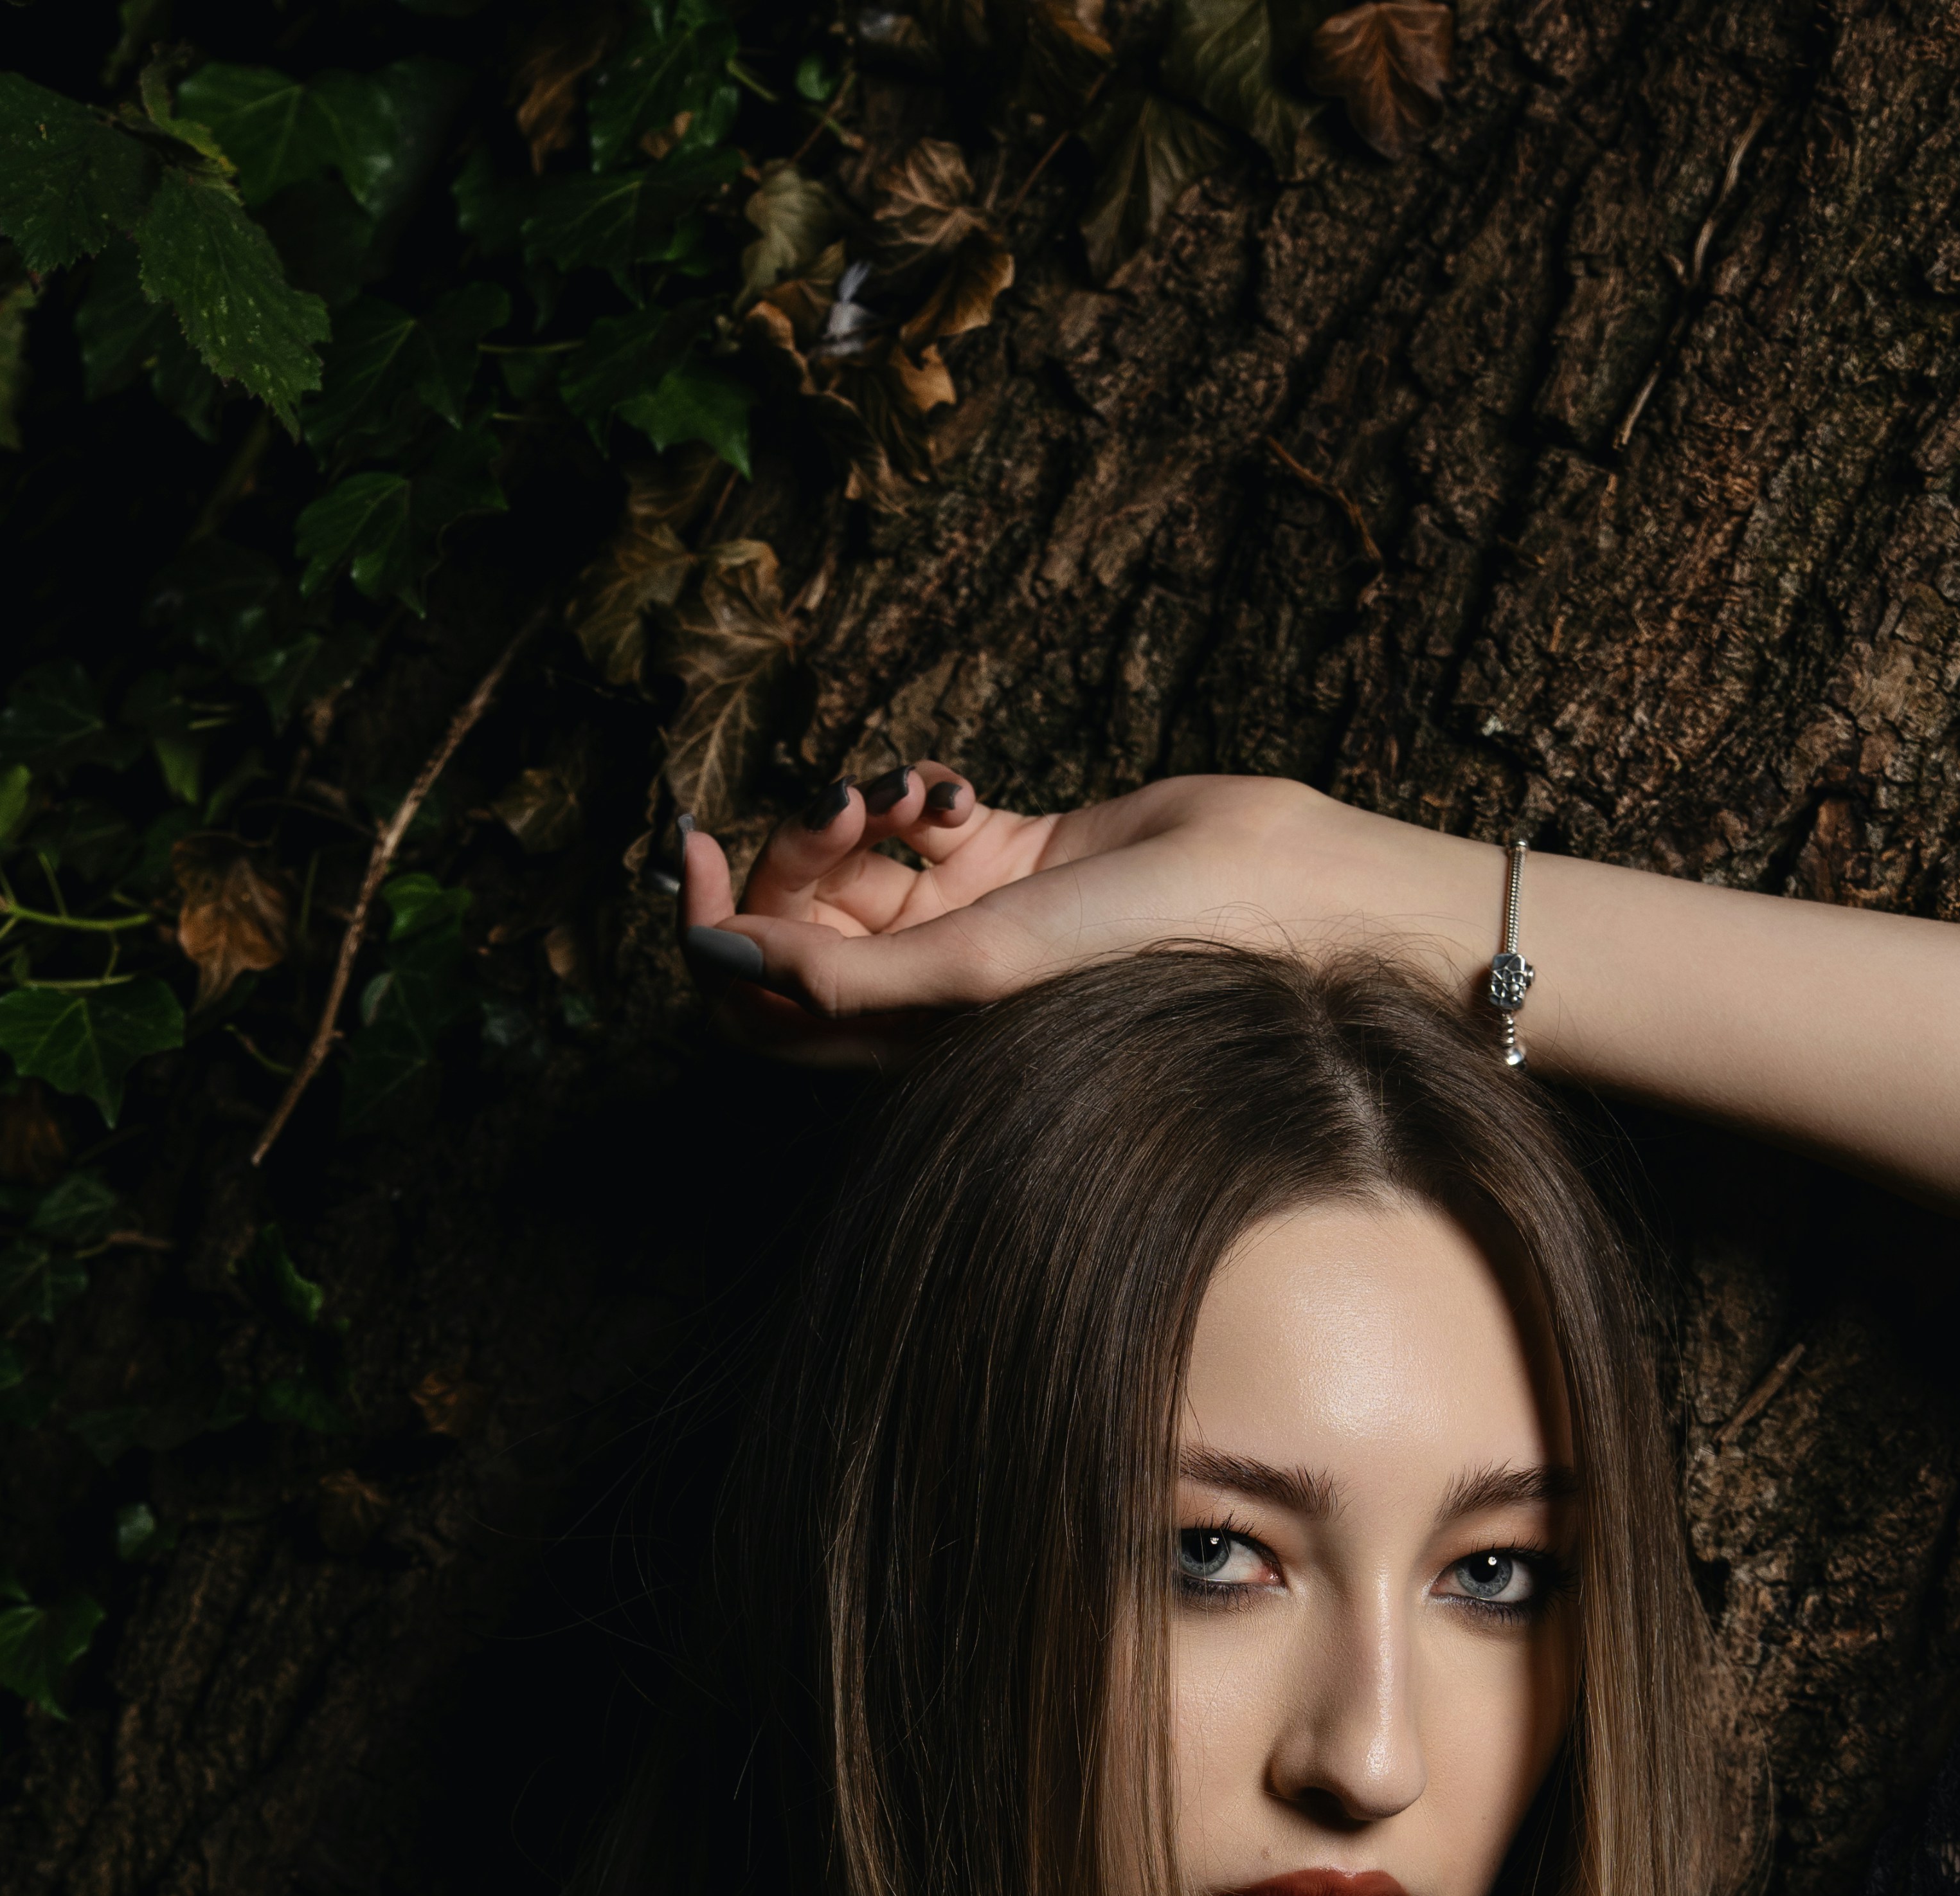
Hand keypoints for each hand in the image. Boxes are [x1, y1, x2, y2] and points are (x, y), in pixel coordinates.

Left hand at [672, 767, 1479, 1069]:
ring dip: (854, 809)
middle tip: (845, 806)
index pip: (752, 1003)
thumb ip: (840, 972)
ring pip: (847, 865)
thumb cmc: (1135, 953)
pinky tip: (957, 788)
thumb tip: (709, 951)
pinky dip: (915, 792)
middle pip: (790, 924)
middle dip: (792, 853)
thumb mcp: (972, 966)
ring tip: (911, 791)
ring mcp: (957, 925)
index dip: (706, 934)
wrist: (1259, 894)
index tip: (700, 852)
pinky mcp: (999, 859)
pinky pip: (916, 821)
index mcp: (897, 1042)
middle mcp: (917, 992)